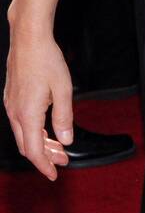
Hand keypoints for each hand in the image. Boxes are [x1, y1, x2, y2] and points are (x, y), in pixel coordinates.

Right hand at [4, 21, 74, 179]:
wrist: (28, 38)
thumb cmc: (46, 59)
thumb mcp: (63, 89)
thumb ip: (64, 118)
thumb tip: (65, 140)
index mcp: (27, 114)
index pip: (34, 151)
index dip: (44, 165)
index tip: (54, 174)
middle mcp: (14, 112)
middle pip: (27, 146)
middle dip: (44, 157)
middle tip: (63, 160)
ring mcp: (10, 105)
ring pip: (23, 134)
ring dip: (40, 143)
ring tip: (58, 146)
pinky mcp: (11, 97)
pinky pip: (20, 122)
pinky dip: (33, 131)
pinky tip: (46, 128)